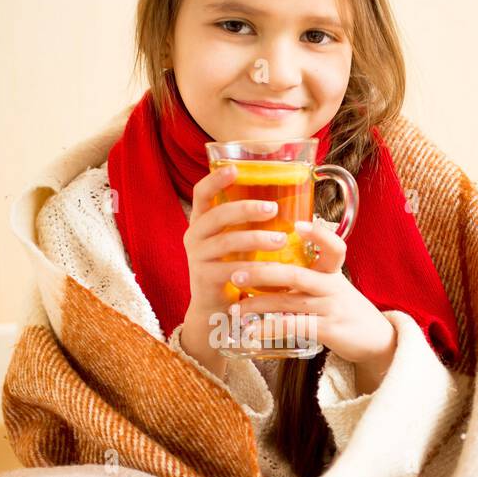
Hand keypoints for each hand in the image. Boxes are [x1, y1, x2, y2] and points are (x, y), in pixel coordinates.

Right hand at [182, 162, 285, 328]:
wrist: (215, 307)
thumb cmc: (232, 267)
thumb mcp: (235, 241)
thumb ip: (247, 223)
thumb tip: (284, 199)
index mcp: (200, 221)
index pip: (201, 193)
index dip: (215, 180)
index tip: (234, 168)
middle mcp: (193, 236)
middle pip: (217, 215)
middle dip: (246, 209)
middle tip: (273, 208)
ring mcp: (196, 257)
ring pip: (226, 242)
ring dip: (256, 239)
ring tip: (282, 240)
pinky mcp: (204, 278)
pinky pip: (231, 269)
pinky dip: (255, 268)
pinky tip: (274, 269)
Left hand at [232, 216, 396, 383]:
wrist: (376, 341)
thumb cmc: (344, 310)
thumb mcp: (333, 287)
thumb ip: (308, 275)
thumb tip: (268, 265)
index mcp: (333, 272)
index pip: (333, 247)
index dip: (318, 234)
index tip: (297, 225)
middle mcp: (333, 287)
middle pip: (296, 275)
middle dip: (262, 273)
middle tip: (236, 273)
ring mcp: (330, 309)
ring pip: (288, 302)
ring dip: (258, 305)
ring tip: (235, 309)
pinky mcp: (328, 330)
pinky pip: (293, 327)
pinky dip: (270, 329)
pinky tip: (252, 331)